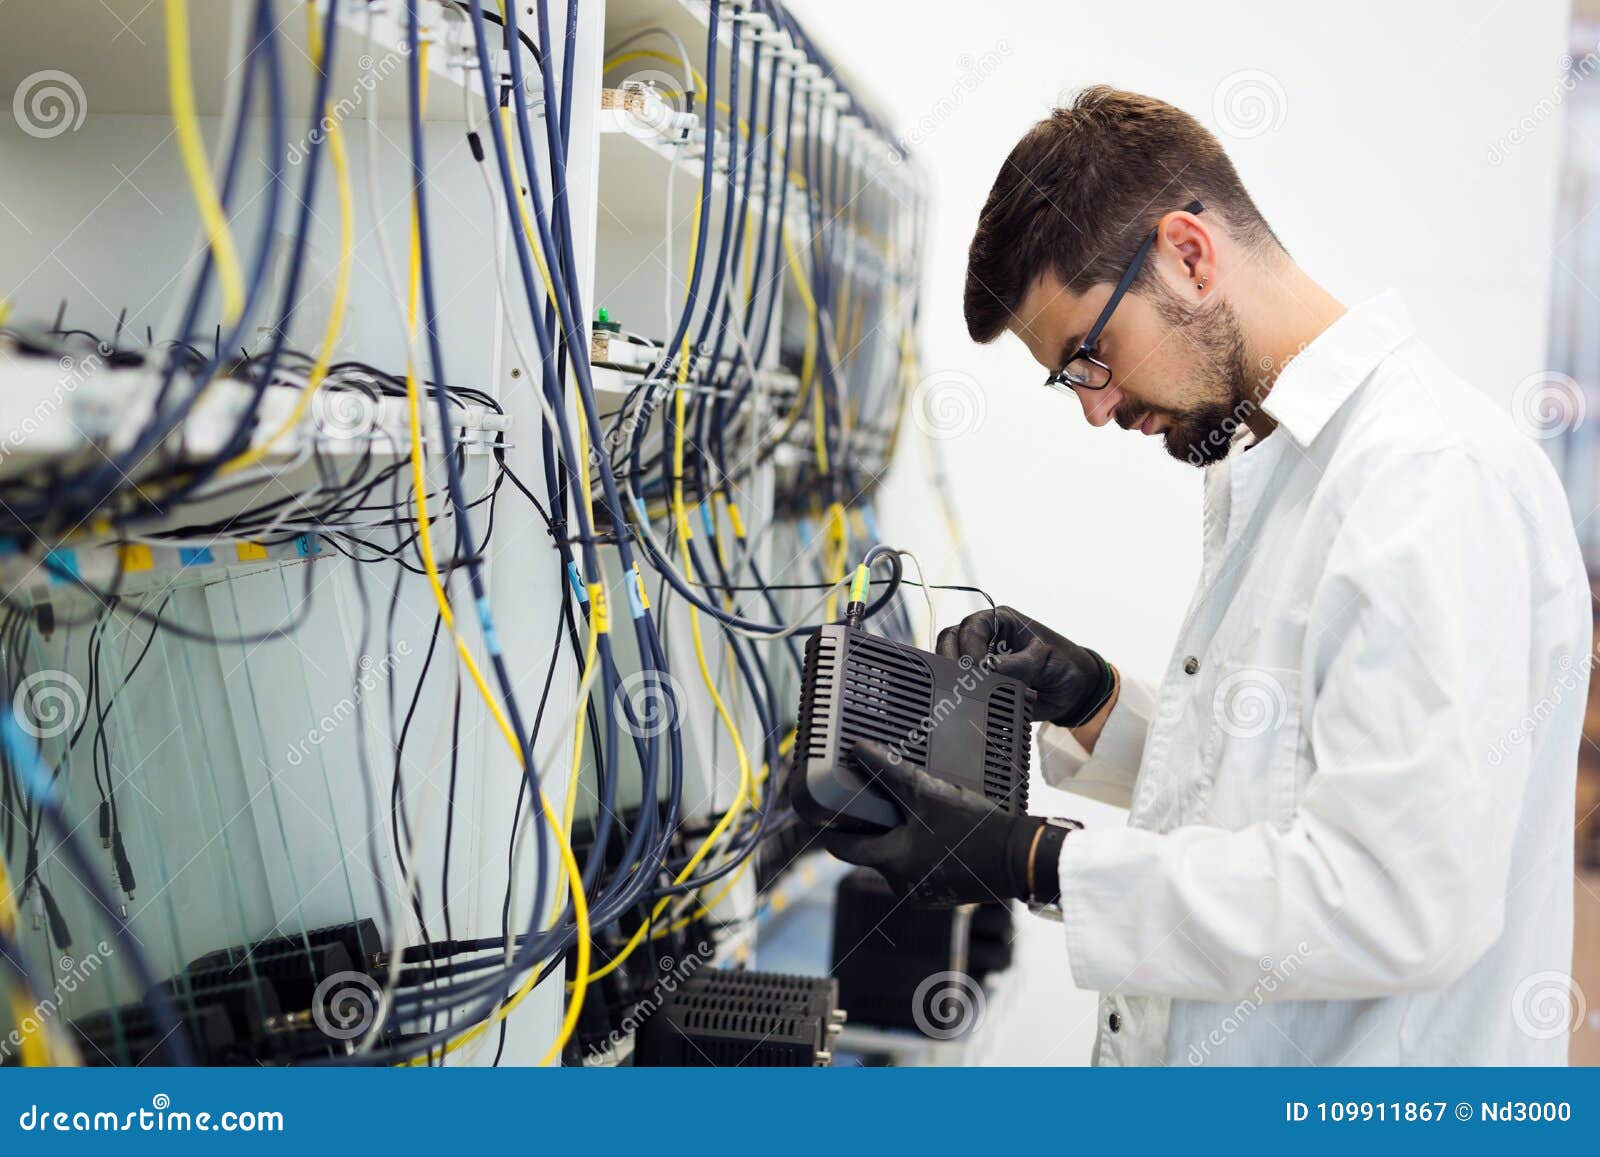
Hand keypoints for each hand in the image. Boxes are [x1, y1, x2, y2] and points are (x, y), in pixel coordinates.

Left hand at [818, 741, 1044, 906]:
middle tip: (875, 805)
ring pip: (899, 860)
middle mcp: (902, 885)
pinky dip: (920, 852)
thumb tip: (860, 750)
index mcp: (892, 863)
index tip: (819, 821)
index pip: (845, 849)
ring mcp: (923, 894)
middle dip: (874, 829)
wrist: (1018, 856)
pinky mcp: (942, 894)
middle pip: (874, 851)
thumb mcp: (927, 793)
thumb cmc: (973, 827)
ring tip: (914, 815)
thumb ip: (889, 771)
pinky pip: (920, 869)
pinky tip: (935, 834)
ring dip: (900, 840)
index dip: (830, 832)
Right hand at [936, 606, 1114, 728]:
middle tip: (964, 680)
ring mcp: (981, 660)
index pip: (971, 627)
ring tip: (967, 691)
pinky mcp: (980, 682)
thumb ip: (1018, 664)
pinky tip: (972, 700)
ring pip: (949, 661)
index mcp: (1001, 621)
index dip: (969, 647)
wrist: (1075, 691)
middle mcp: (986, 638)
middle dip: (953, 660)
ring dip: (954, 676)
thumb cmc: (1065, 664)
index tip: (977, 668)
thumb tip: (988, 669)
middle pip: (951, 640)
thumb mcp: (1044, 659)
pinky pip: (961, 684)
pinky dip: (962, 692)